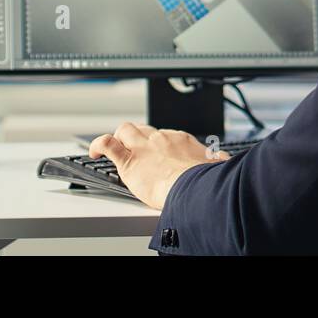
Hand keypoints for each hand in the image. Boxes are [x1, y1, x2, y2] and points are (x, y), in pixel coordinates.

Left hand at [89, 122, 230, 209]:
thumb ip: (217, 160)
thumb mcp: (216, 165)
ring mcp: (143, 147)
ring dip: (119, 137)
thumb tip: (224, 159)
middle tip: (136, 148)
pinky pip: (108, 144)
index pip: (166, 135)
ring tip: (117, 147)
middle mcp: (161, 139)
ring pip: (125, 130)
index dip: (160, 143)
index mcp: (181, 140)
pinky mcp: (129, 160)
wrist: (194, 189)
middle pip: (144, 128)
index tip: (160, 153)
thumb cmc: (204, 182)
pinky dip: (98, 145)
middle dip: (138, 135)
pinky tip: (93, 151)